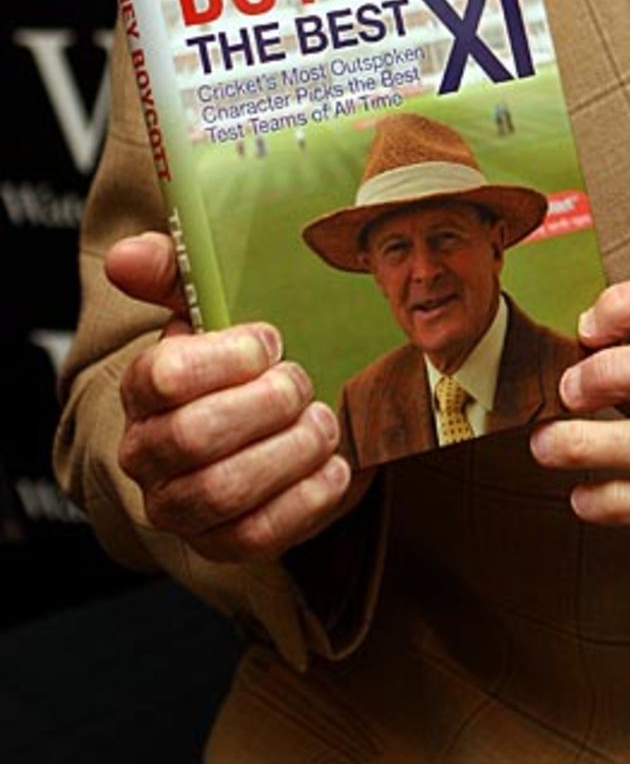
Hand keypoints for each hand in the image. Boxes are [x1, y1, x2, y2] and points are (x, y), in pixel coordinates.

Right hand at [107, 232, 351, 562]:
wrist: (268, 427)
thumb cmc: (236, 362)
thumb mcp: (210, 305)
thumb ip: (172, 269)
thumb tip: (126, 255)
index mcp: (143, 390)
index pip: (162, 377)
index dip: (228, 357)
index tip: (270, 340)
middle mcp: (148, 454)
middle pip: (193, 437)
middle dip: (265, 404)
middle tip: (300, 382)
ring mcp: (181, 506)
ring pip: (224, 491)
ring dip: (289, 450)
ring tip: (321, 422)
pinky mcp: (224, 544)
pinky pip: (259, 536)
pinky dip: (307, 499)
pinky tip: (332, 466)